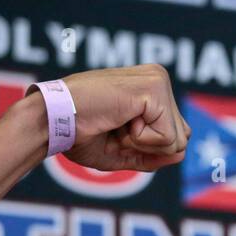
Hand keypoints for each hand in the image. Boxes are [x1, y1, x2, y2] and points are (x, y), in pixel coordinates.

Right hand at [54, 64, 189, 171]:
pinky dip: (140, 140)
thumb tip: (181, 155)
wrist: (53, 121)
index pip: (176, 135)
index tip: (115, 130)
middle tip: (115, 127)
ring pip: (177, 140)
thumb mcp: (123, 151)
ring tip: (116, 121)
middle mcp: (158, 79)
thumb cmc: (79, 134)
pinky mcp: (155, 88)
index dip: (147, 148)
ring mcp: (158, 80)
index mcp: (152, 89)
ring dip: (142, 143)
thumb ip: (153, 155)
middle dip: (147, 146)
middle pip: (181, 139)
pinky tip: (119, 119)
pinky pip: (167, 138)